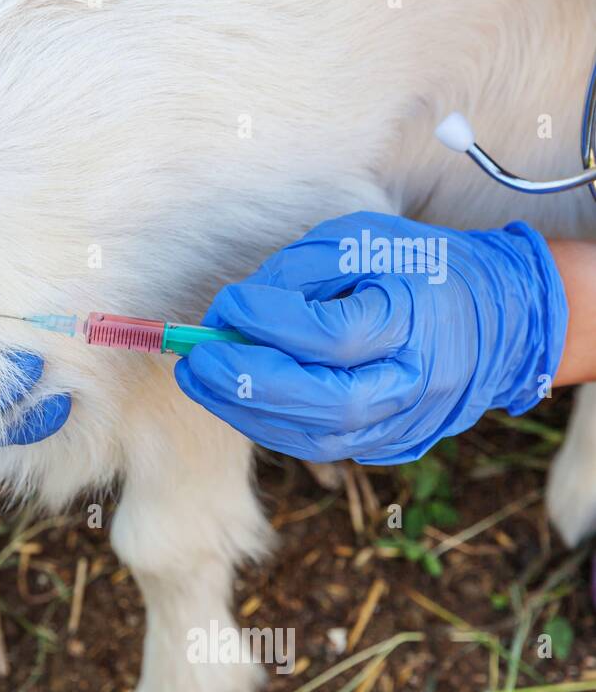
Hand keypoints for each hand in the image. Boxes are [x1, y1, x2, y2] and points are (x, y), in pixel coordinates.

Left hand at [174, 212, 567, 463]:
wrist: (494, 320)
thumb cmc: (418, 270)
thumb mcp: (362, 244)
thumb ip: (296, 275)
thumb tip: (230, 313)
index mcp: (417, 323)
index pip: (332, 336)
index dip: (268, 323)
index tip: (227, 306)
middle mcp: (414, 385)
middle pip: (323, 403)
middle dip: (247, 383)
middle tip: (197, 359)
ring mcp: (403, 425)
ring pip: (314, 438)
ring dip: (245, 411)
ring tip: (202, 378)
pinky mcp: (386, 447)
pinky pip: (315, 446)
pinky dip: (267, 424)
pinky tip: (234, 397)